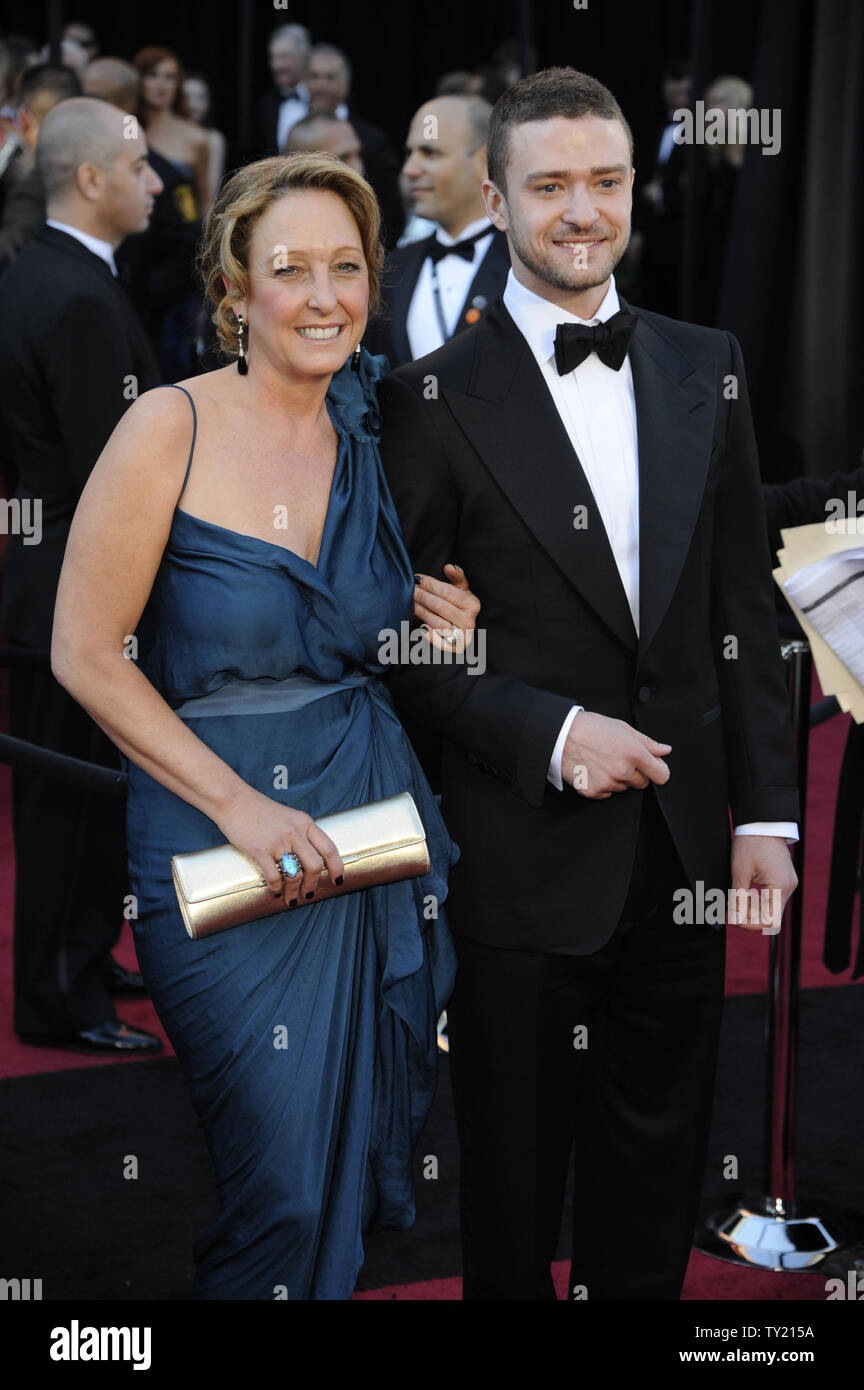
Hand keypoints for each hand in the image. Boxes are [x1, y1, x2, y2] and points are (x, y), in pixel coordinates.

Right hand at [213, 785, 343, 907]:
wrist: (234, 801)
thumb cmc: (261, 811)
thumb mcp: (289, 817)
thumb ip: (302, 833)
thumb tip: (311, 859)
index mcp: (305, 823)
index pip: (329, 848)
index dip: (337, 867)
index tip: (337, 880)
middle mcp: (295, 832)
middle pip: (315, 865)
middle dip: (314, 884)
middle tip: (308, 894)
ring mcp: (277, 841)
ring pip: (295, 874)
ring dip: (295, 891)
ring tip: (291, 898)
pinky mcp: (259, 850)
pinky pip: (274, 876)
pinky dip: (276, 888)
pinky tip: (276, 891)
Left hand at [414, 563, 479, 654]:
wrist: (463, 630)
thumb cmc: (459, 606)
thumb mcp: (461, 589)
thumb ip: (456, 577)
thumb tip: (448, 567)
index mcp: (473, 604)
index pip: (447, 592)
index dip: (430, 584)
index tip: (417, 578)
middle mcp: (469, 621)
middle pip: (439, 606)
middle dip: (422, 596)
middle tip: (410, 589)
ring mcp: (462, 636)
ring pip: (435, 622)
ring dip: (420, 611)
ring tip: (410, 601)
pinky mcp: (453, 649)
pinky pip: (437, 641)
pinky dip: (427, 634)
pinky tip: (418, 624)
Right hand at [562, 710, 671, 798]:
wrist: (561, 736)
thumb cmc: (591, 728)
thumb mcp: (623, 728)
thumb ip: (648, 743)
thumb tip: (665, 751)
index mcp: (634, 754)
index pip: (662, 775)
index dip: (659, 770)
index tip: (653, 767)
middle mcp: (622, 771)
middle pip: (643, 783)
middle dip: (636, 773)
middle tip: (620, 758)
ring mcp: (607, 783)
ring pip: (624, 788)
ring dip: (618, 779)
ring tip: (603, 761)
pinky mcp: (593, 792)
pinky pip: (607, 793)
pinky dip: (603, 784)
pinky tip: (594, 769)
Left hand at [728, 835, 797, 932]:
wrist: (763, 823)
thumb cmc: (751, 843)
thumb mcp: (739, 871)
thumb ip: (738, 897)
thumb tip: (734, 917)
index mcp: (779, 886)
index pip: (770, 921)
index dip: (751, 925)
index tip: (734, 920)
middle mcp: (789, 887)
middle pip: (772, 917)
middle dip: (751, 917)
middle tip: (733, 911)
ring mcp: (789, 883)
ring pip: (773, 908)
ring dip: (756, 909)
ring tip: (739, 900)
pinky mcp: (786, 879)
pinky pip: (775, 897)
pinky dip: (761, 900)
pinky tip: (748, 894)